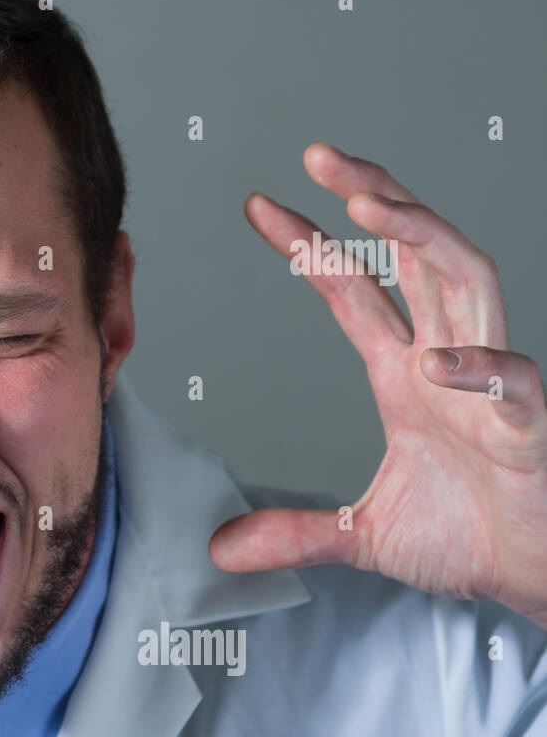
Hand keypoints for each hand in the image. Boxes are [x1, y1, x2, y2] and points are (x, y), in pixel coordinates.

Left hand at [210, 144, 546, 627]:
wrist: (532, 579)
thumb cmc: (467, 540)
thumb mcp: (361, 535)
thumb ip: (294, 532)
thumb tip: (221, 546)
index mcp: (405, 374)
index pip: (354, 288)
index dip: (311, 243)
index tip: (259, 206)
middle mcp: (446, 361)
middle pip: (415, 255)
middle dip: (373, 199)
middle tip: (318, 158)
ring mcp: (489, 388)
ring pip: (468, 283)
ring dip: (422, 240)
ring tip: (369, 206)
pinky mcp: (527, 429)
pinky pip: (513, 383)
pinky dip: (480, 368)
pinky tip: (439, 363)